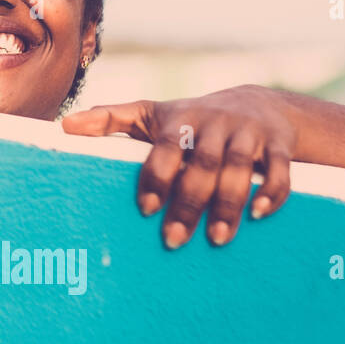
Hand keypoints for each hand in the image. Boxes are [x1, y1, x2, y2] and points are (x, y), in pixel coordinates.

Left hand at [61, 85, 296, 247]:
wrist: (258, 104)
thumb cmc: (189, 119)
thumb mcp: (149, 113)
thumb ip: (108, 119)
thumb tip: (64, 127)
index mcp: (178, 120)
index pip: (164, 148)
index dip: (156, 176)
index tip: (145, 208)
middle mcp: (212, 124)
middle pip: (201, 164)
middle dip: (188, 202)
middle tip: (173, 240)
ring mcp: (247, 133)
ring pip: (240, 169)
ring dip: (228, 204)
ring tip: (217, 239)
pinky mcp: (278, 144)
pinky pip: (280, 169)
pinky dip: (272, 191)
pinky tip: (259, 214)